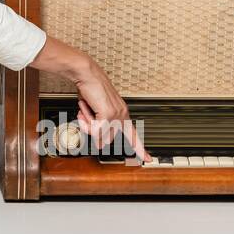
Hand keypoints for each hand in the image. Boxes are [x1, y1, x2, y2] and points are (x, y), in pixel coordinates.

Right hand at [30, 37, 150, 160]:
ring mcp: (116, 115)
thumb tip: (100, 143)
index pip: (133, 134)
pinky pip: (96, 130)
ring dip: (88, 126)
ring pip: (101, 136)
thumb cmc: (90, 89)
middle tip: (86, 118)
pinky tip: (86, 109)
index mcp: (122, 112)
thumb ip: (100, 126)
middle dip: (94, 131)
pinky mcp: (108, 114)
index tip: (147, 159)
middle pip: (109, 139)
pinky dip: (87, 122)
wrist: (87, 74)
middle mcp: (122, 114)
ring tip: (85, 111)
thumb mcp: (96, 110)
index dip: (140, 148)